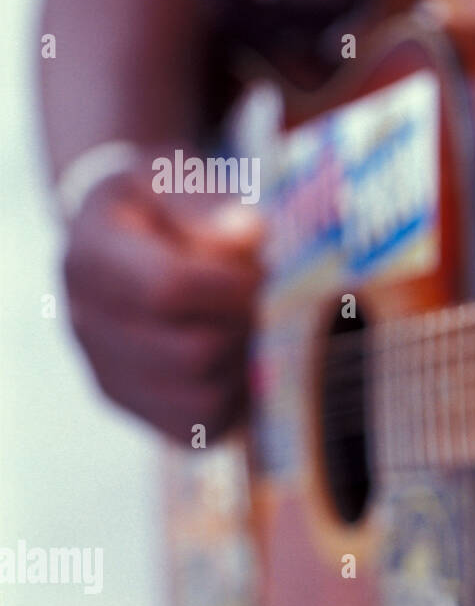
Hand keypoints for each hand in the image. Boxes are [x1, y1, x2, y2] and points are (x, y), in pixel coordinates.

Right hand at [63, 168, 262, 441]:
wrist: (125, 242)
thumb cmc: (160, 209)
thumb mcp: (173, 180)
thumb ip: (208, 204)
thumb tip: (250, 234)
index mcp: (90, 261)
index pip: (168, 290)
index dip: (233, 285)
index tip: (258, 268)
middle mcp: (86, 326)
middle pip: (193, 351)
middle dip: (244, 324)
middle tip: (256, 295)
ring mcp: (108, 375)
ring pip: (204, 395)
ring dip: (243, 359)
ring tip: (242, 321)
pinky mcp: (138, 410)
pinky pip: (204, 424)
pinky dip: (235, 394)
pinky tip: (234, 355)